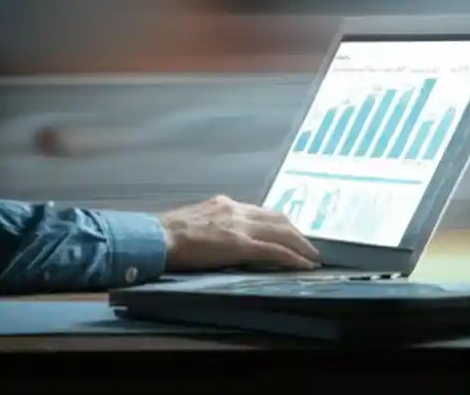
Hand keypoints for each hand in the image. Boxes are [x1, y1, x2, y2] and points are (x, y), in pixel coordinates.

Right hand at [158, 195, 319, 271]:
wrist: (158, 237)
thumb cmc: (168, 233)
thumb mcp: (196, 220)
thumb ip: (214, 224)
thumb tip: (223, 236)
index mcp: (224, 204)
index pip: (260, 211)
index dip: (278, 222)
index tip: (288, 231)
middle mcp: (236, 210)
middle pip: (277, 218)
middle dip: (296, 232)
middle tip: (308, 245)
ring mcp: (239, 226)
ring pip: (281, 231)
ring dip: (300, 243)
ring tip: (312, 256)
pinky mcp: (240, 244)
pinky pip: (274, 250)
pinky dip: (292, 257)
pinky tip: (304, 265)